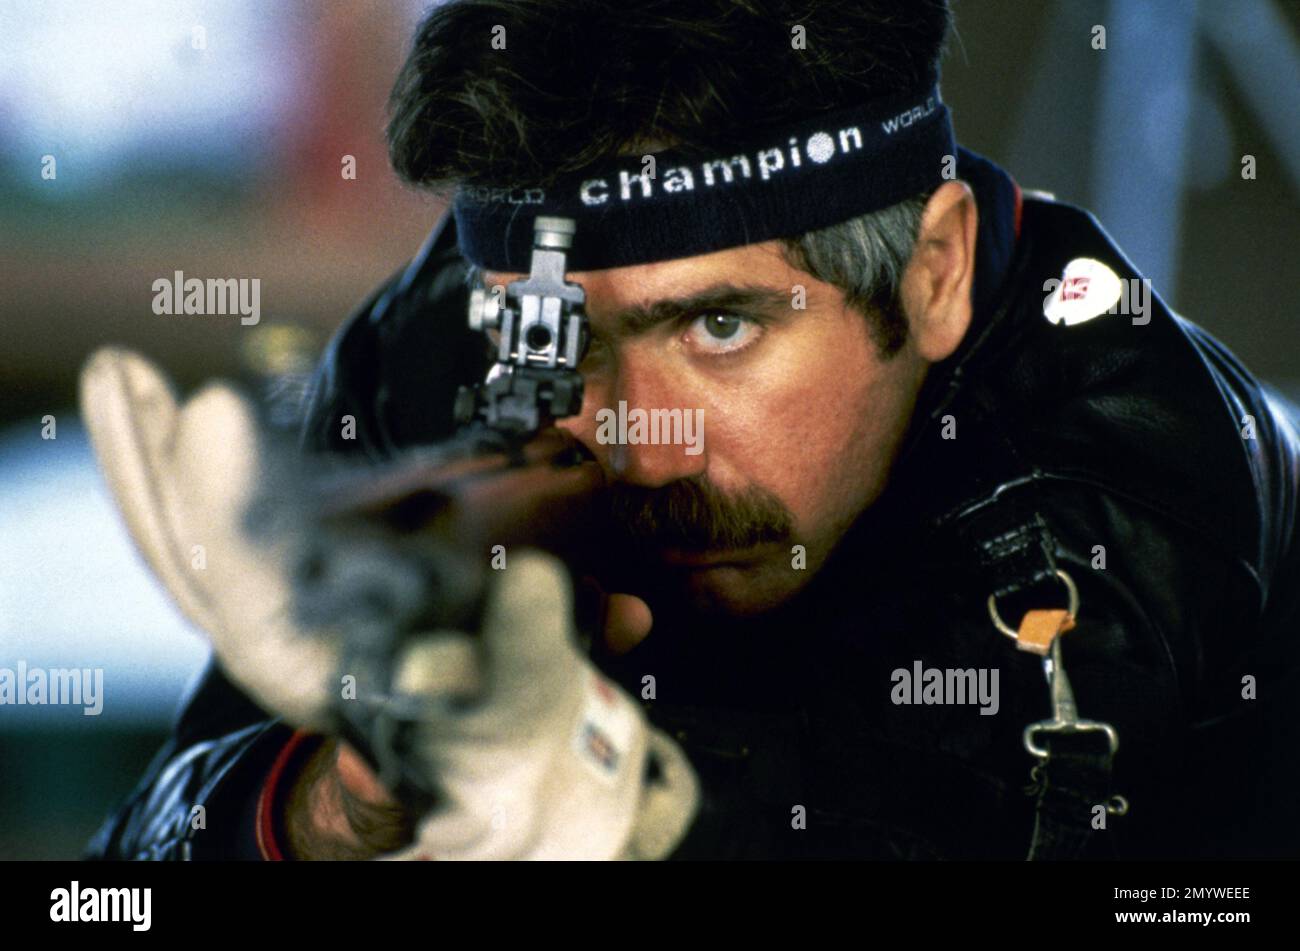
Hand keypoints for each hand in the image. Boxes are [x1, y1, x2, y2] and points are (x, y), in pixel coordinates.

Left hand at [80, 347, 696, 859]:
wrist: (498, 737)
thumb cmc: (509, 718)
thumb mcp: (528, 693)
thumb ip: (527, 646)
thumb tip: (530, 585)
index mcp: (325, 669)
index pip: (248, 582)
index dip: (222, 500)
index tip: (215, 411)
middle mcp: (281, 638)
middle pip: (189, 556)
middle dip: (150, 467)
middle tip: (118, 377)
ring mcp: (278, 606)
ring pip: (189, 539)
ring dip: (148, 459)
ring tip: (116, 379)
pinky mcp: (293, 576)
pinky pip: (217, 526)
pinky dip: (186, 470)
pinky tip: (171, 414)